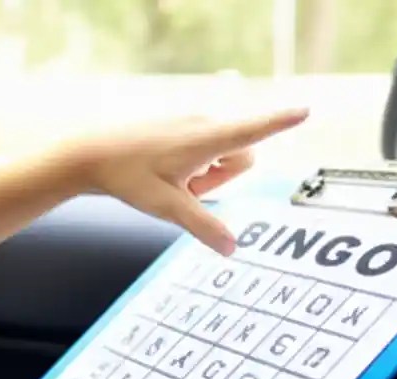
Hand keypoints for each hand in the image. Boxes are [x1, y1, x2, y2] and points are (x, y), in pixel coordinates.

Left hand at [71, 108, 309, 254]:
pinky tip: (164, 173)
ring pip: (222, 156)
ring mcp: (192, 123)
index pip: (253, 131)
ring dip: (207, 175)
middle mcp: (204, 124)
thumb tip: (233, 249)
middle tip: (188, 191)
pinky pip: (204, 150)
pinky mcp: (182, 126)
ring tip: (173, 181)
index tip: (305, 110)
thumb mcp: (168, 208)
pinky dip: (193, 167)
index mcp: (206, 140)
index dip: (280, 122)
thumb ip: (204, 227)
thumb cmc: (128, 177)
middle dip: (223, 180)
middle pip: (241, 158)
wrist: (91, 154)